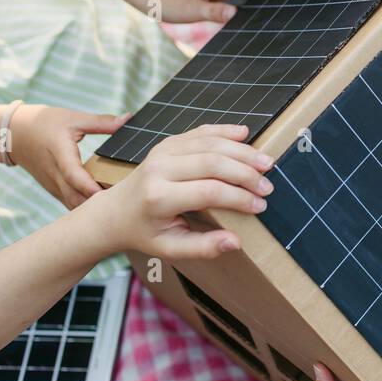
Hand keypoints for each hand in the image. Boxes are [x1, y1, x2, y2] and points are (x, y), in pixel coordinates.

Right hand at [9, 104, 129, 207]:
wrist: (15, 134)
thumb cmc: (45, 123)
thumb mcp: (73, 118)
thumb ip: (102, 122)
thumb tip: (128, 119)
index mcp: (59, 153)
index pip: (73, 174)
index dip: (88, 186)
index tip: (106, 194)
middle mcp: (54, 173)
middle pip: (74, 196)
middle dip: (96, 203)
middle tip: (123, 203)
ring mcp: (53, 185)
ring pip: (72, 205)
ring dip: (91, 209)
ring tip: (117, 206)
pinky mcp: (54, 190)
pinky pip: (70, 204)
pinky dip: (85, 207)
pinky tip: (104, 206)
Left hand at [101, 124, 274, 258]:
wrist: (113, 212)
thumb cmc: (144, 233)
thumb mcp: (170, 249)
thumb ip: (203, 248)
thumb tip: (236, 242)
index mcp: (159, 197)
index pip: (210, 192)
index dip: (240, 197)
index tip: (261, 206)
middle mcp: (160, 169)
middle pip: (213, 162)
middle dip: (246, 173)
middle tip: (268, 185)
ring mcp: (162, 151)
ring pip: (210, 143)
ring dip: (242, 151)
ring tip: (266, 162)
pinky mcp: (166, 142)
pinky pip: (200, 131)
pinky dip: (224, 131)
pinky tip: (244, 133)